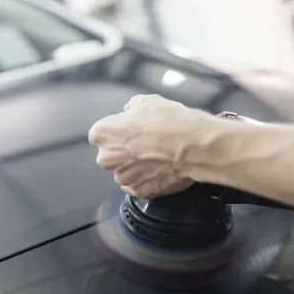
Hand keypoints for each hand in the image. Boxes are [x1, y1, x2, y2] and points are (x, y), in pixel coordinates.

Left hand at [88, 94, 211, 198]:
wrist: (192, 145)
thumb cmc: (169, 122)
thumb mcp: (146, 101)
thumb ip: (130, 109)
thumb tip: (130, 113)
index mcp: (102, 134)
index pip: (100, 134)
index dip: (117, 132)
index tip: (130, 131)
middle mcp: (107, 159)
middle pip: (111, 156)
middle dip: (124, 152)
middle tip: (145, 144)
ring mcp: (123, 178)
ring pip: (125, 173)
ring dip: (136, 168)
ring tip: (157, 157)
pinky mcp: (140, 192)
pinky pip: (139, 186)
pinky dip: (148, 180)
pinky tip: (161, 169)